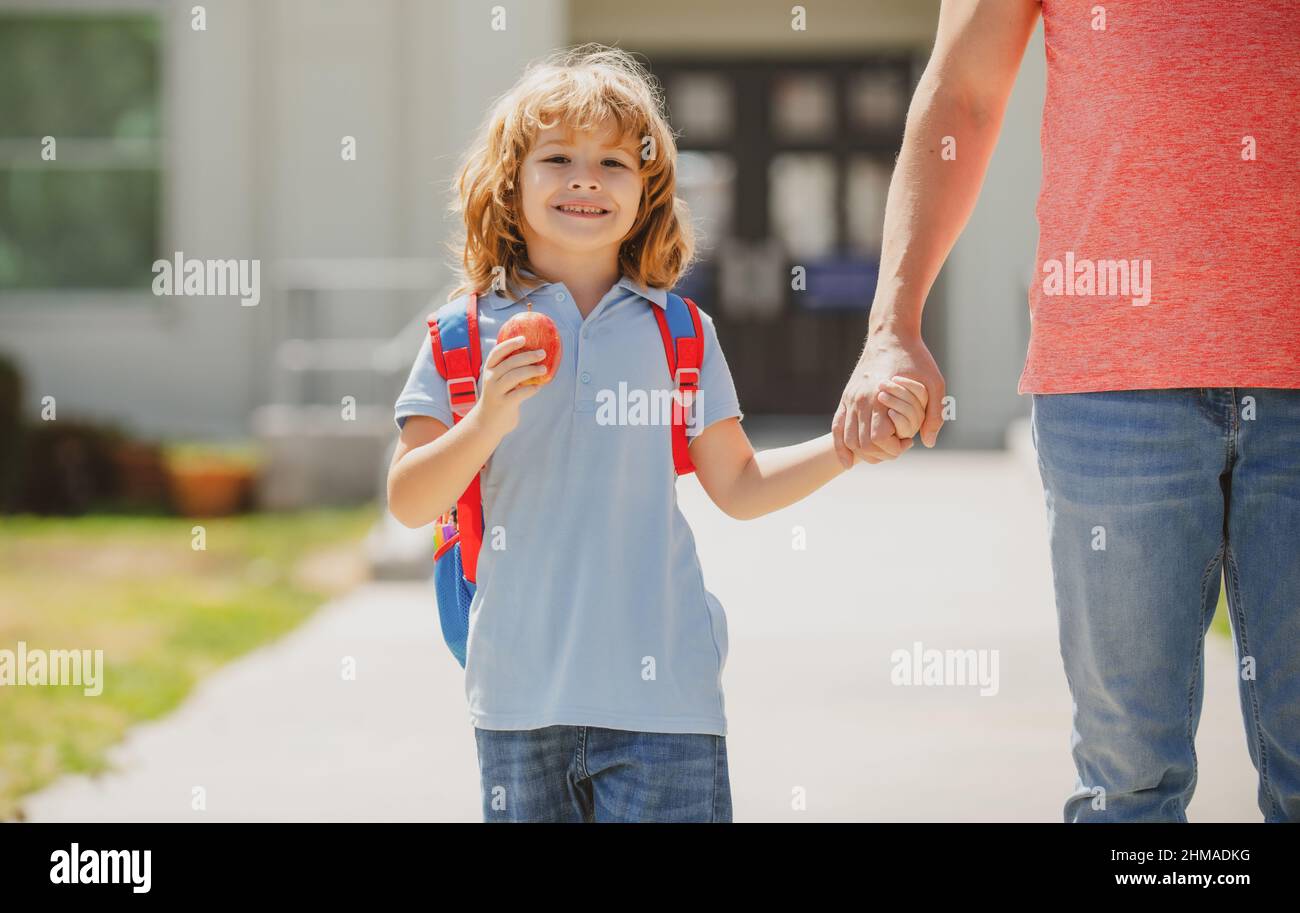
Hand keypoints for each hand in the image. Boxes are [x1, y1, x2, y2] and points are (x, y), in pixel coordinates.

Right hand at [472, 335, 547, 437]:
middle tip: (542, 353)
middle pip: (509, 363)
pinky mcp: (504, 404)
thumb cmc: (497, 398)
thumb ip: (508, 371)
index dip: (510, 344)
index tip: (524, 338)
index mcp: (489, 370)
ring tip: (543, 369)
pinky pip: (520, 393)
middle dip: (527, 356)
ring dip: (531, 370)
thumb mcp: (497, 381)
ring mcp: (496, 392)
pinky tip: (538, 387)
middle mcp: (490, 379)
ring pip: (514, 376)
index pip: (497, 353)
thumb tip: (532, 357)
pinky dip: (531, 388)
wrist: (486, 423)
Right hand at [832, 328, 944, 468]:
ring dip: (864, 452)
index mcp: (880, 396)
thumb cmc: (916, 358)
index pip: (878, 439)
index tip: (909, 441)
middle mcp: (861, 400)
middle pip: (862, 444)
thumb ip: (934, 415)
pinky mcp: (846, 398)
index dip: (894, 447)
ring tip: (882, 449)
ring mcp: (851, 399)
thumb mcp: (935, 383)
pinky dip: (841, 447)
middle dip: (881, 453)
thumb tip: (928, 443)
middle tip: (898, 446)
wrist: (890, 334)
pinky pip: (837, 428)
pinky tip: (847, 461)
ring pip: (848, 439)